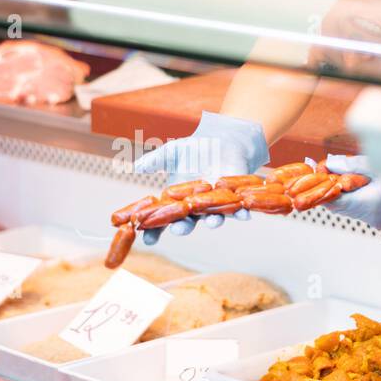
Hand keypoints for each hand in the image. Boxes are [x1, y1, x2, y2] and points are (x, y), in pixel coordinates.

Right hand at [134, 110, 268, 243]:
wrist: (222, 141)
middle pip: (186, 223)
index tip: (146, 238)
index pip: (162, 220)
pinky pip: (237, 210)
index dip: (154, 231)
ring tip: (212, 222)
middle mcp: (194, 208)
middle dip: (182, 227)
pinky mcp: (232, 199)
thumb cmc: (193, 149)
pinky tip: (245, 215)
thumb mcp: (171, 152)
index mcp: (176, 202)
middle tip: (177, 229)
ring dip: (212, 222)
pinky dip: (241, 213)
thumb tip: (135, 166)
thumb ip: (154, 160)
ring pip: (211, 218)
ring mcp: (213, 206)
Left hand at [324, 154, 380, 229]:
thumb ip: (351, 166)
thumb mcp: (378, 166)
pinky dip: (362, 201)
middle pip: (342, 207)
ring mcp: (378, 222)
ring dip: (349, 196)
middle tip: (332, 176)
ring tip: (351, 179)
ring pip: (354, 210)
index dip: (324, 190)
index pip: (334, 202)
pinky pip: (366, 212)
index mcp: (366, 204)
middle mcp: (369, 217)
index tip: (319, 178)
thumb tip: (331, 164)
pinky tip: (369, 188)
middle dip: (336, 192)